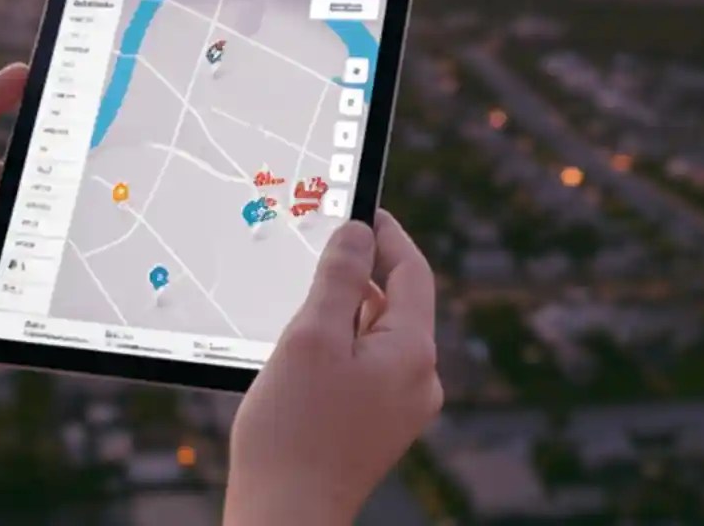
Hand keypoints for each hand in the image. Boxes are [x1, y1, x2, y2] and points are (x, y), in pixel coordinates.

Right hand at [225, 210, 441, 524]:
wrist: (285, 516)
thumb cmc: (292, 430)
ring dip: (343, 313)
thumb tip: (358, 232)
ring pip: (376, 336)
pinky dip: (339, 347)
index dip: (387, 234)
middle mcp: (418, 381)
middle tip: (316, 249)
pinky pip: (365, 367)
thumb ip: (338, 278)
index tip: (363, 207)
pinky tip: (302, 354)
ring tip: (299, 308)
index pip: (411, 272)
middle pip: (395, 304)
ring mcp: (400, 408)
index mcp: (412, 353)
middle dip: (358, 275)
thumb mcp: (311, 337)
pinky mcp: (377, 427)